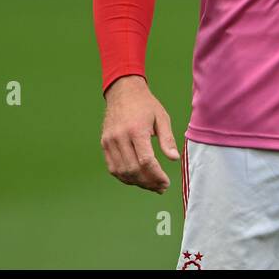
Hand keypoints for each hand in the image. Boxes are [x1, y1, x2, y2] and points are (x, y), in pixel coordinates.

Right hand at [100, 76, 180, 193]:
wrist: (123, 91)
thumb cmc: (145, 104)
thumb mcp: (162, 117)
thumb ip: (167, 139)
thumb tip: (174, 158)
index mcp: (136, 130)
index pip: (146, 161)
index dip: (156, 176)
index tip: (166, 183)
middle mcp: (120, 137)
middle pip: (133, 169)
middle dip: (148, 182)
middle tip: (161, 187)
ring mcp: (110, 141)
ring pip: (122, 172)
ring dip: (137, 183)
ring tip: (151, 185)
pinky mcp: (104, 144)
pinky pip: (113, 167)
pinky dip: (125, 177)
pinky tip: (137, 179)